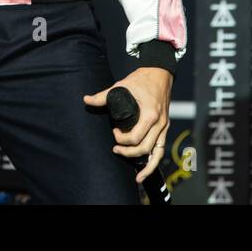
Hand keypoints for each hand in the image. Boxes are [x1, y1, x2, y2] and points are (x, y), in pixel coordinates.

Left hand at [83, 66, 172, 183]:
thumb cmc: (142, 79)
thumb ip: (104, 95)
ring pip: (157, 153)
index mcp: (150, 114)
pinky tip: (147, 169)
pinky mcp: (165, 128)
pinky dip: (155, 161)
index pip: (135, 137)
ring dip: (147, 167)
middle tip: (115, 149)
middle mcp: (160, 123)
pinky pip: (162, 149)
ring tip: (137, 178)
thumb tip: (86, 99)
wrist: (160, 73)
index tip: (114, 133)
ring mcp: (164, 127)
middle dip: (128, 153)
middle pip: (145, 148)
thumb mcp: (122, 85)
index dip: (122, 139)